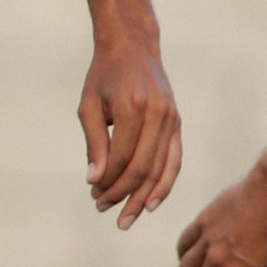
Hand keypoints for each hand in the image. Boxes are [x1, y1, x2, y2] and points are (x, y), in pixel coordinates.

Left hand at [79, 35, 181, 228]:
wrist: (132, 48)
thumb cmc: (104, 77)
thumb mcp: (89, 106)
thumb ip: (93, 143)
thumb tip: (94, 180)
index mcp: (132, 107)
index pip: (122, 157)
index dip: (107, 181)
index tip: (92, 194)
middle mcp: (157, 114)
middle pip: (142, 167)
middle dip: (122, 194)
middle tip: (102, 209)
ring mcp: (172, 119)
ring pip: (160, 169)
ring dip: (142, 197)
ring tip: (126, 218)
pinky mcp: (177, 123)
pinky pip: (174, 160)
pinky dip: (164, 184)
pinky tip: (151, 204)